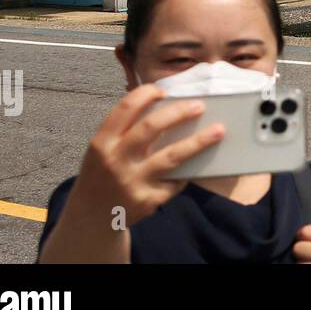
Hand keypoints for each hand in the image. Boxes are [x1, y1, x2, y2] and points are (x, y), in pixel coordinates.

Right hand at [39, 86, 224, 262]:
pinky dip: (187, 171)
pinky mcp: (148, 200)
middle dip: (179, 113)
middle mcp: (116, 160)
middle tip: (199, 106)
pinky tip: (198, 163)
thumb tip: (167, 106)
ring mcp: (132, 182)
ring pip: (172, 156)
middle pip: (151, 128)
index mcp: (102, 142)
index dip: (147, 94)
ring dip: (199, 141)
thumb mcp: (103, 150)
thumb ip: (125, 131)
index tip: (163, 91)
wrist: (91, 218)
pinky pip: (176, 180)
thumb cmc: (103, 174)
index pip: (125, 109)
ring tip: (218, 130)